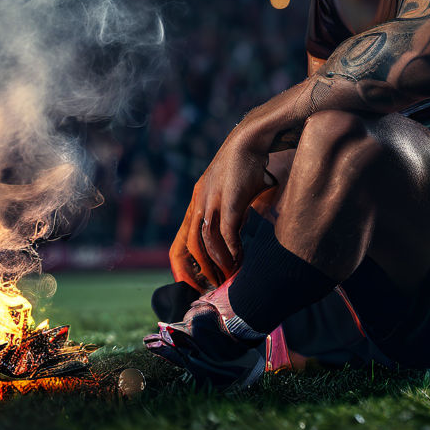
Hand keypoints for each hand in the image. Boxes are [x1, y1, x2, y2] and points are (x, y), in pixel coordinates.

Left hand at [169, 124, 272, 289]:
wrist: (250, 140)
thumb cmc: (243, 167)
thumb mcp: (228, 192)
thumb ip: (227, 215)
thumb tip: (234, 243)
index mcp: (196, 202)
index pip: (180, 243)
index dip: (182, 267)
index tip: (191, 287)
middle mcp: (199, 202)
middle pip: (192, 246)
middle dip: (201, 272)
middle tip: (214, 289)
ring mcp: (213, 200)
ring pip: (208, 242)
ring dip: (219, 264)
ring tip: (229, 279)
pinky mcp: (231, 199)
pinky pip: (228, 232)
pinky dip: (233, 250)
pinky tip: (241, 261)